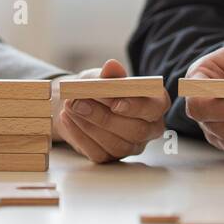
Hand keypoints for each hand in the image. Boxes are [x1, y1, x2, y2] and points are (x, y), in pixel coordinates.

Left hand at [55, 58, 170, 163]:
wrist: (83, 102)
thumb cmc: (101, 89)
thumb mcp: (105, 77)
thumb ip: (111, 74)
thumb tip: (111, 66)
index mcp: (155, 105)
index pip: (156, 108)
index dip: (137, 106)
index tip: (116, 102)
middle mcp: (148, 129)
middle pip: (136, 130)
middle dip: (105, 116)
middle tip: (79, 102)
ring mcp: (131, 146)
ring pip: (116, 144)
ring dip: (89, 124)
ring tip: (70, 107)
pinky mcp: (111, 157)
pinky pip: (98, 153)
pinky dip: (79, 135)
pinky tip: (67, 118)